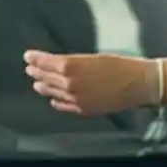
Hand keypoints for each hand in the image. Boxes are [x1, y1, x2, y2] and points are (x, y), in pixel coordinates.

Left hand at [24, 49, 157, 116]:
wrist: (138, 84)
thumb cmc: (121, 65)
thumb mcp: (95, 57)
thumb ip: (75, 62)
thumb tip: (60, 64)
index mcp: (72, 66)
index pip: (46, 63)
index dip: (36, 59)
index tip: (28, 56)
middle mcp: (69, 84)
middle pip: (47, 78)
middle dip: (37, 72)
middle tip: (30, 68)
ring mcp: (76, 99)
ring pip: (53, 92)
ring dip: (44, 86)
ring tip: (37, 84)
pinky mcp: (84, 109)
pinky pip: (65, 105)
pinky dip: (57, 101)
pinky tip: (53, 100)